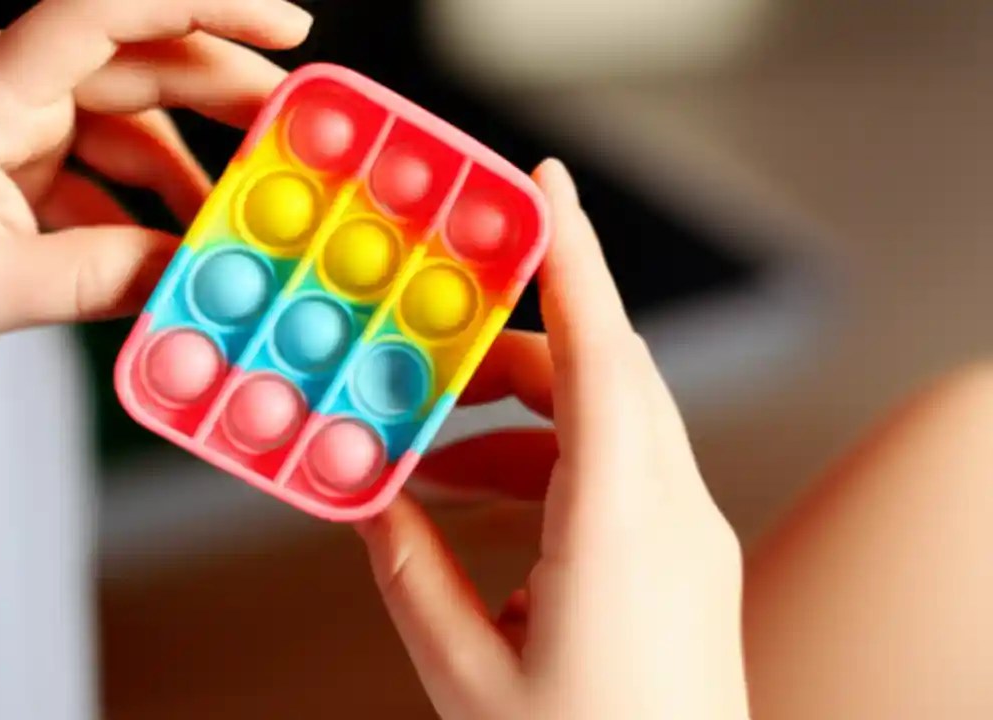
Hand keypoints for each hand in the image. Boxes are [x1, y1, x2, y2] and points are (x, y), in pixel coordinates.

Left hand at [0, 0, 312, 397]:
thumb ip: (96, 278)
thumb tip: (189, 269)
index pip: (103, 14)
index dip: (200, 6)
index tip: (281, 26)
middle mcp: (3, 87)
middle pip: (137, 64)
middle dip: (224, 93)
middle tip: (297, 134)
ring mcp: (10, 122)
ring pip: (128, 124)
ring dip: (185, 172)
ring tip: (237, 221)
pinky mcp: (13, 161)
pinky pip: (100, 170)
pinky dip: (141, 209)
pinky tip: (171, 251)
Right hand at [356, 160, 750, 718]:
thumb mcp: (463, 677)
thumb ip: (409, 573)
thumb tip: (370, 500)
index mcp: (619, 529)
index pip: (601, 357)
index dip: (572, 258)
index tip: (542, 184)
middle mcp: (674, 514)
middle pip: (600, 376)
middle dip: (509, 348)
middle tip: (429, 349)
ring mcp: (691, 535)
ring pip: (606, 424)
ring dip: (515, 423)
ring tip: (429, 456)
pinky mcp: (688, 559)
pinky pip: (617, 472)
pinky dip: (544, 467)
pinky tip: (477, 510)